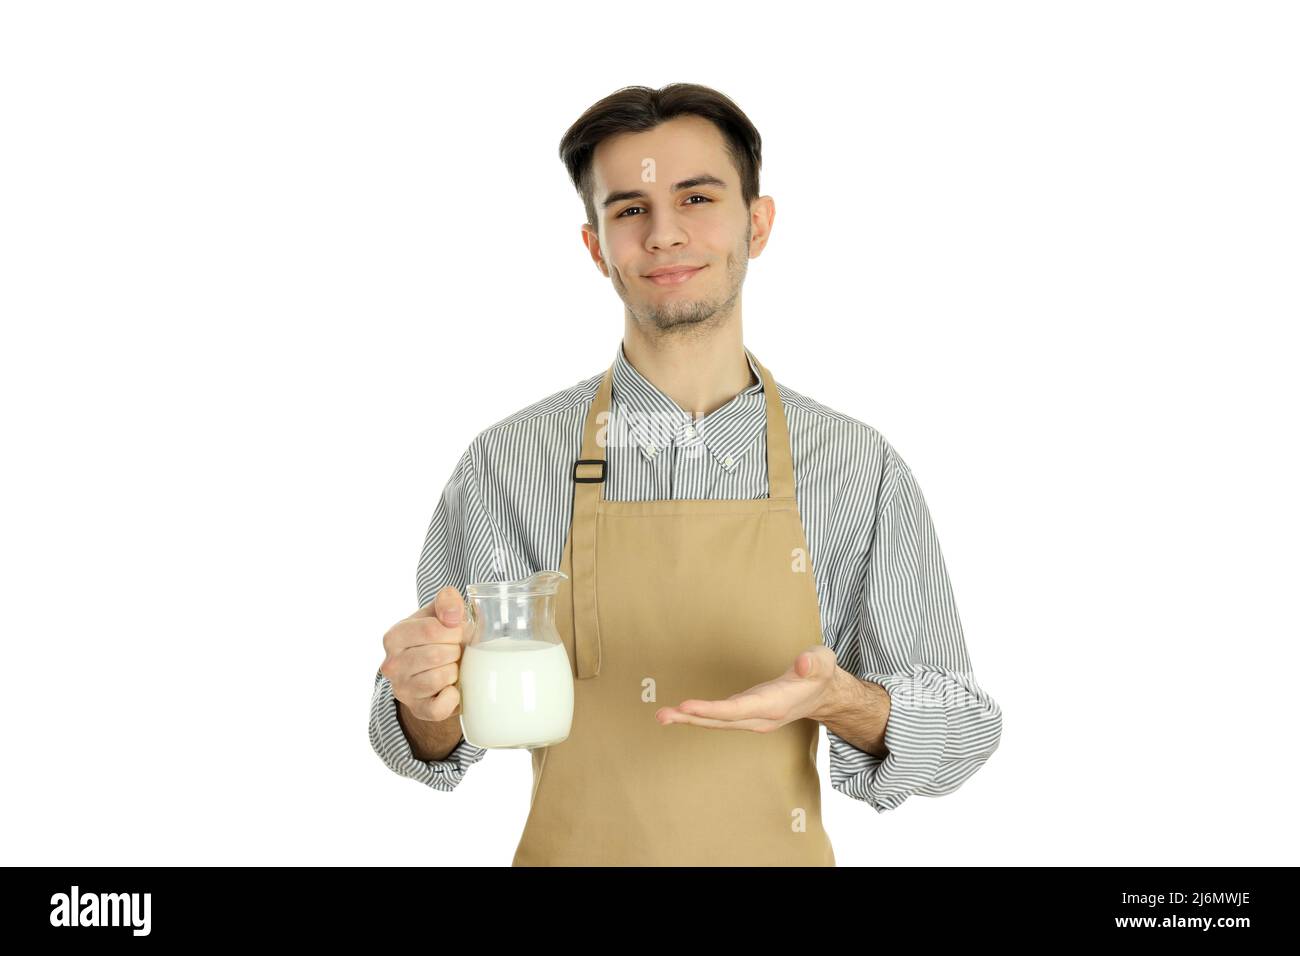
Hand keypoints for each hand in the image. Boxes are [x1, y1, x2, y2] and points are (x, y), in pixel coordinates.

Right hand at [380, 585, 469, 721]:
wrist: (439, 669)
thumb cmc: (441, 637)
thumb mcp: (442, 612)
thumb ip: (447, 601)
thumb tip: (453, 616)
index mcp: (394, 637)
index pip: (431, 630)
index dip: (454, 630)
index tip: (457, 633)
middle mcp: (391, 665)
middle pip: (437, 655)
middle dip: (455, 651)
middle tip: (455, 652)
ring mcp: (402, 690)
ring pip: (439, 678)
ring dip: (454, 671)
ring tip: (452, 667)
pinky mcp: (418, 710)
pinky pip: (440, 707)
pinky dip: (453, 697)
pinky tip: (452, 688)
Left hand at [655, 645, 838, 732]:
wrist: (824, 694)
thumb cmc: (819, 673)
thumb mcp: (823, 661)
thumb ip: (814, 662)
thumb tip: (803, 664)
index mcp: (776, 704)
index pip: (740, 709)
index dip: (714, 709)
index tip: (688, 706)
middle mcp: (762, 716)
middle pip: (723, 720)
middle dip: (692, 718)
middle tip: (663, 715)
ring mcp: (754, 718)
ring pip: (719, 722)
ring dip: (690, 719)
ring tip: (663, 715)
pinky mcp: (748, 714)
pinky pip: (720, 717)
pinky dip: (700, 715)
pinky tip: (682, 712)